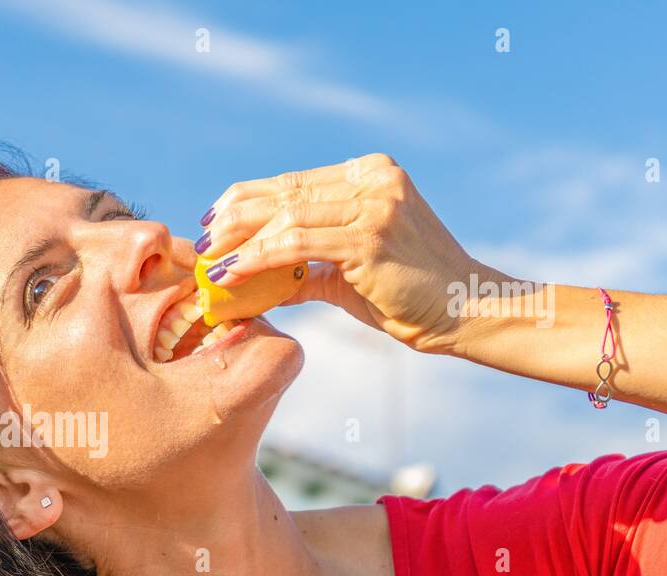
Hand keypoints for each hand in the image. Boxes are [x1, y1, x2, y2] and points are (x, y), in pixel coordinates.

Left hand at [199, 153, 488, 352]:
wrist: (465, 310)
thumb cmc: (409, 295)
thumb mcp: (350, 272)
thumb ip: (308, 266)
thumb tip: (259, 277)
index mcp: (371, 174)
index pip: (293, 181)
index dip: (246, 198)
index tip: (212, 219)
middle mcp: (374, 179)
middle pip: (284, 191)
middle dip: (234, 216)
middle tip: (201, 240)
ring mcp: (375, 205)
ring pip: (286, 216)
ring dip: (239, 240)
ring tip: (210, 261)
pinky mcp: (370, 238)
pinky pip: (296, 245)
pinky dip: (257, 258)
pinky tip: (232, 272)